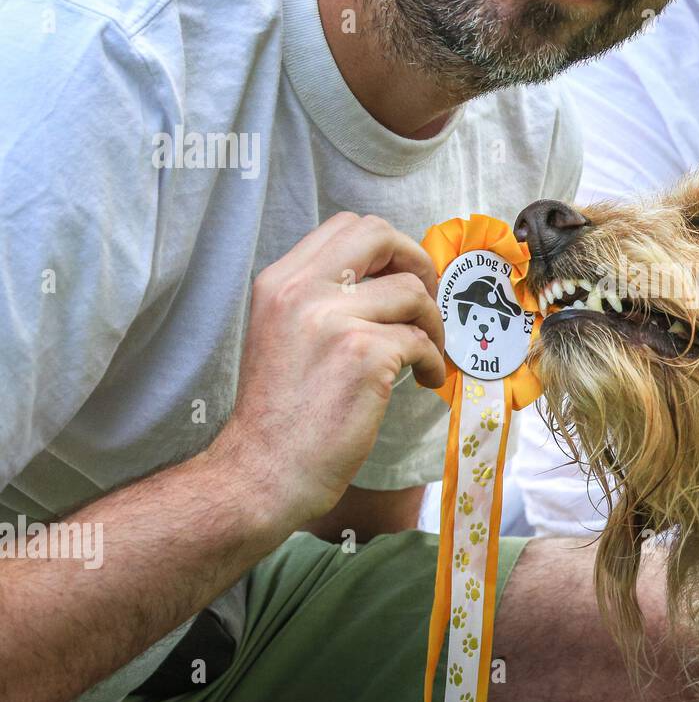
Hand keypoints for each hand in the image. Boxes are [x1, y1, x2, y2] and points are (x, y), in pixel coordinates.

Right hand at [214, 213, 446, 528]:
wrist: (262, 474)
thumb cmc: (281, 416)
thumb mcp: (284, 334)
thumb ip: (322, 299)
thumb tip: (387, 279)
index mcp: (280, 281)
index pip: (347, 226)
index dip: (388, 247)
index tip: (401, 278)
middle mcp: (302, 291)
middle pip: (380, 235)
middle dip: (418, 262)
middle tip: (428, 300)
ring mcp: (333, 319)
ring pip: (413, 292)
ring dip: (433, 324)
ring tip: (426, 356)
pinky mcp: (364, 355)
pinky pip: (422, 341)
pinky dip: (433, 362)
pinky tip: (423, 381)